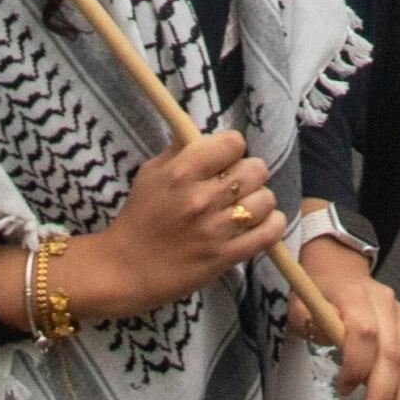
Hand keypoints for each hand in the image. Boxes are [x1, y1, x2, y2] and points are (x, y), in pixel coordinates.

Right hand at [65, 129, 280, 318]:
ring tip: (246, 205)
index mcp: (181, 172)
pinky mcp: (225, 257)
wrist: (127, 268)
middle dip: (249, 172)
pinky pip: (268, 234)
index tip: (225, 158)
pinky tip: (262, 222)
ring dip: (259, 200)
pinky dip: (272, 225)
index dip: (231, 148)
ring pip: (265, 200)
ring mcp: (216, 229)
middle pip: (255, 169)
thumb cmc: (139, 217)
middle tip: (236, 183)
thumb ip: (179, 150)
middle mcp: (202, 198)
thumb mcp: (151, 173)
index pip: (232, 143)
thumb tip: (201, 130)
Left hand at [306, 244, 399, 399]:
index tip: (344, 388)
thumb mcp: (303, 300)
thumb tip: (328, 337)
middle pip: (391, 353)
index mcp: (356, 295)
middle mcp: (386, 304)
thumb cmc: (321, 290)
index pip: (364, 332)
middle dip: (381, 395)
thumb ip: (310, 319)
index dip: (356, 365)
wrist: (341, 268)